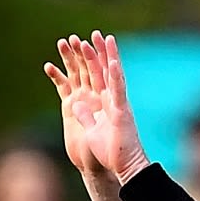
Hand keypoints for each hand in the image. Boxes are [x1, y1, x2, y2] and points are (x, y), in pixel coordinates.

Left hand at [47, 31, 149, 182]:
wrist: (123, 166)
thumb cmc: (110, 153)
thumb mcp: (91, 131)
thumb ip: (85, 117)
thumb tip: (76, 104)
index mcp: (106, 104)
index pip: (98, 78)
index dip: (93, 61)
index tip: (87, 45)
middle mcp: (114, 100)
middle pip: (106, 71)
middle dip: (100, 52)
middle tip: (95, 33)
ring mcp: (119, 104)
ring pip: (113, 75)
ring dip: (108, 57)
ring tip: (105, 38)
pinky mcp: (122, 112)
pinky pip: (118, 91)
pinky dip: (115, 76)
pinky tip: (113, 62)